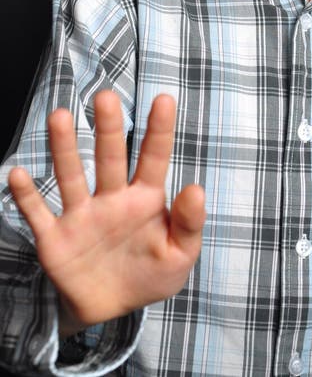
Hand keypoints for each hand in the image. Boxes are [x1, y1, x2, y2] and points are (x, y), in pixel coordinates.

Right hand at [8, 91, 204, 335]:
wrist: (111, 311)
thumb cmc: (150, 273)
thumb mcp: (180, 255)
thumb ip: (189, 223)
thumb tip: (197, 188)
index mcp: (146, 199)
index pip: (154, 158)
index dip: (160, 130)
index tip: (165, 99)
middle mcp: (112, 198)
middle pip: (110, 158)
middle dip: (108, 128)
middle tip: (106, 97)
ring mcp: (82, 215)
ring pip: (72, 176)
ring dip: (64, 148)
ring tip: (60, 117)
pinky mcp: (56, 238)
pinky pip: (38, 214)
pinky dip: (27, 196)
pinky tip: (17, 174)